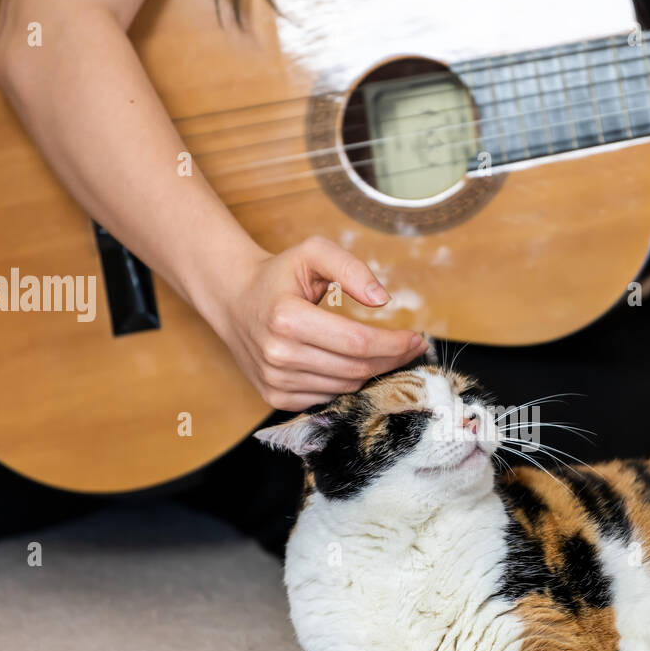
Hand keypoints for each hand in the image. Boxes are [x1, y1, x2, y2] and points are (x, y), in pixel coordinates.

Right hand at [209, 235, 428, 411]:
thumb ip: (350, 268)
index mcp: (286, 317)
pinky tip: (356, 366)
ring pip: (346, 387)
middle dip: (392, 359)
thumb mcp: (313, 253)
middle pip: (355, 369)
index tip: (416, 338)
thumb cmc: (279, 275)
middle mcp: (278, 354)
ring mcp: (275, 380)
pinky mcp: (275, 397)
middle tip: (412, 347)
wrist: (233, 301)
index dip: (394, 343)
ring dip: (373, 373)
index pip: (357, 342)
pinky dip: (348, 384)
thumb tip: (382, 299)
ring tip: (388, 354)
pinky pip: (328, 398)